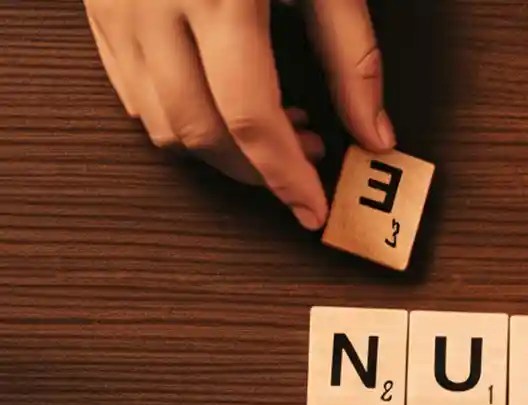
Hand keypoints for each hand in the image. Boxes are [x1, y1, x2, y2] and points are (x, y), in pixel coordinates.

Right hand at [83, 0, 396, 229]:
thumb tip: (378, 135)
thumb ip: (353, 56)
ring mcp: (115, 9)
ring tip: (279, 132)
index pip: (250, 116)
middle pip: (200, 132)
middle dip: (257, 171)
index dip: (286, 176)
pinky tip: (227, 106)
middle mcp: (156, 4)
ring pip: (159, 125)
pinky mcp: (97, 10)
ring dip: (221, 153)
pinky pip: (131, 95)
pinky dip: (182, 121)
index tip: (315, 210)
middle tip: (308, 164)